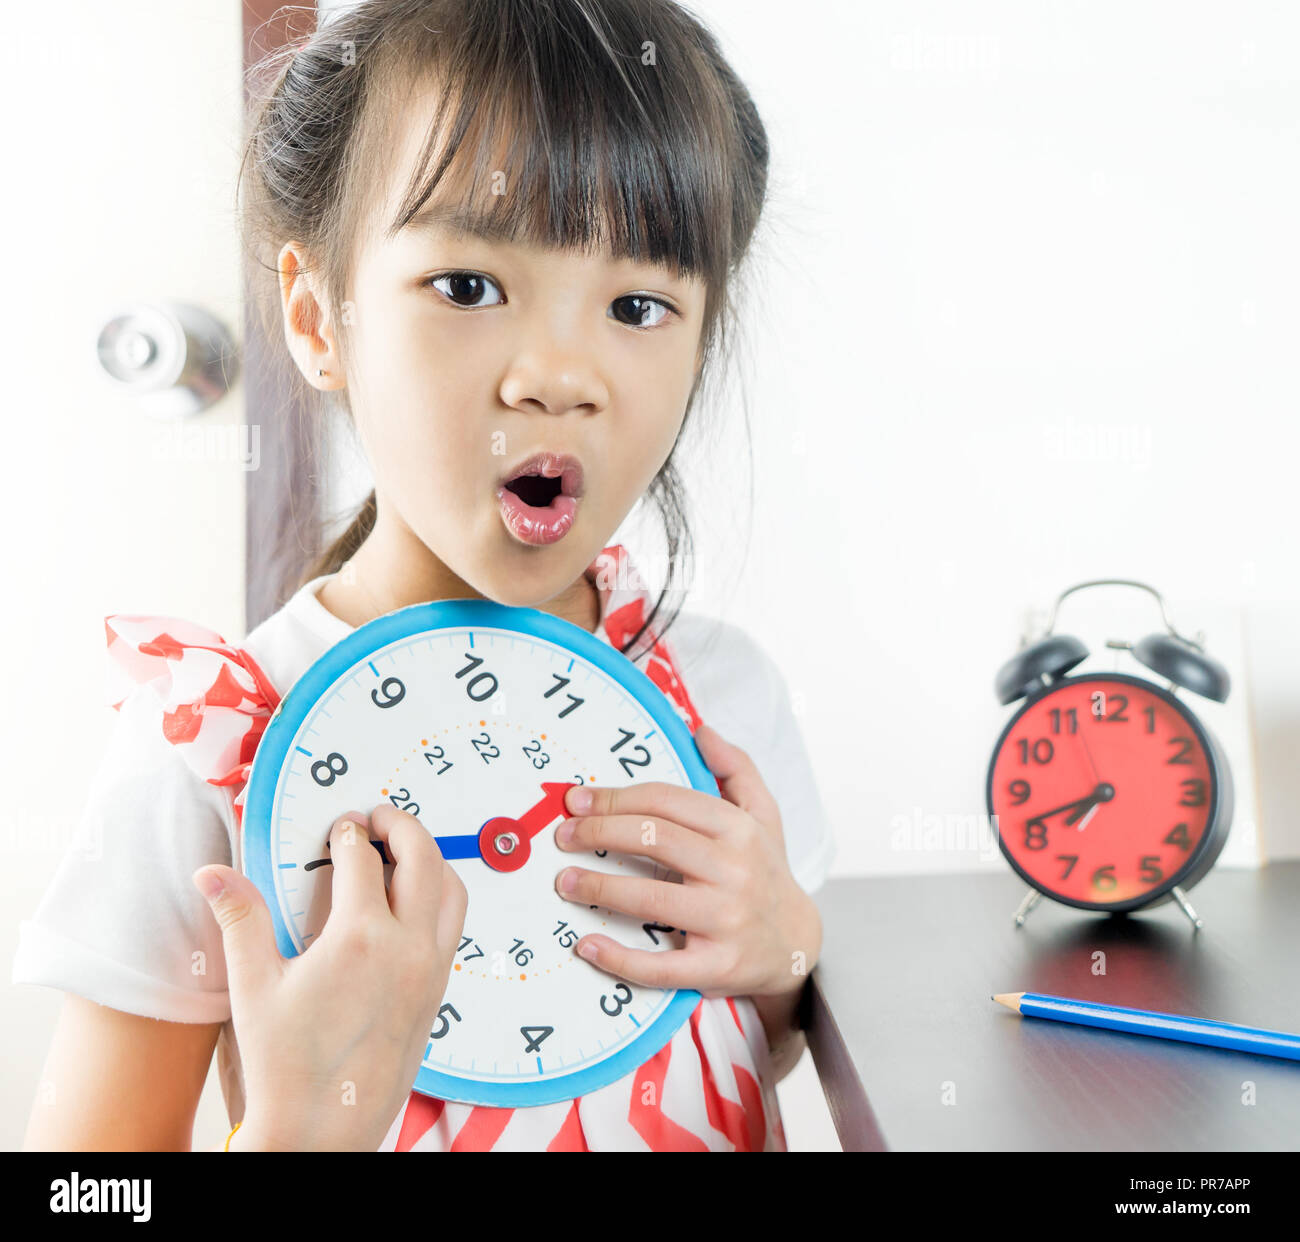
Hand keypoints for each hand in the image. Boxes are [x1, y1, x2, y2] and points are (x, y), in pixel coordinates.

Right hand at [193, 804, 467, 1150]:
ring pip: (453, 890)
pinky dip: (441, 899)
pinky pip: (453, 927)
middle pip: (424, 858)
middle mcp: (407, 949)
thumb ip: (240, 919)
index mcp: (360, 939)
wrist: (321, 1131)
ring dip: (433, 859)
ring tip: (403, 851)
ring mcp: (429, 970)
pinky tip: (412, 903)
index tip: (339, 826)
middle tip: (379, 818)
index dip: (348, 832)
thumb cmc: (287, 1068)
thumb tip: (213, 875)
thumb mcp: (253, 987)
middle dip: (401, 826)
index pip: (362, 857)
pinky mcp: (438, 993)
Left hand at [553, 722, 820, 1001]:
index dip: (616, 798)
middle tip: (564, 835)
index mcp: (738, 829)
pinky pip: (661, 965)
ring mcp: (727, 920)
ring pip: (652, 898)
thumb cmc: (766, 871)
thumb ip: (736, 768)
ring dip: (599, 887)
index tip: (578, 801)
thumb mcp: (763, 814)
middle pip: (655, 840)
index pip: (667, 802)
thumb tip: (702, 731)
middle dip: (600, 833)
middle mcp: (735, 870)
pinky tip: (588, 945)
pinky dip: (621, 957)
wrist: (797, 942)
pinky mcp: (718, 966)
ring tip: (565, 881)